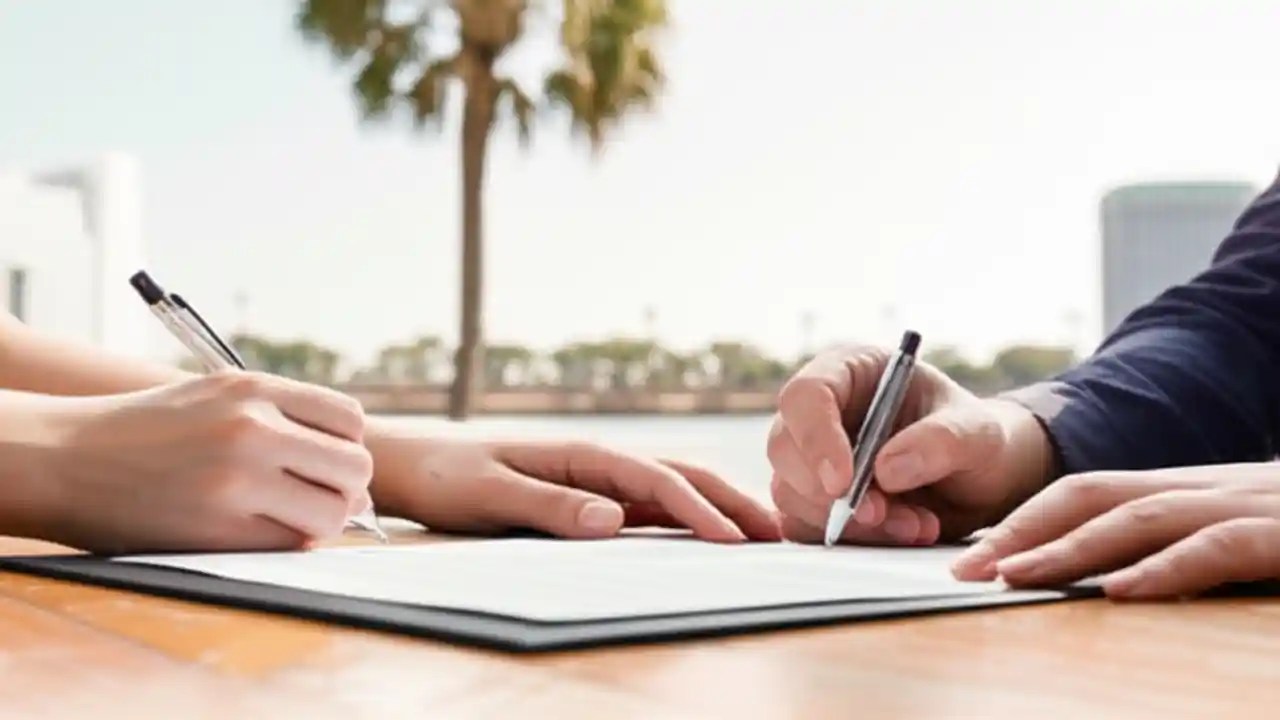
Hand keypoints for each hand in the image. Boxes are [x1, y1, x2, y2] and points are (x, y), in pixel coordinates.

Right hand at [36, 371, 372, 552]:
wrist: (65, 458)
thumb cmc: (148, 430)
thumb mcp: (217, 396)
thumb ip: (286, 421)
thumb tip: (358, 485)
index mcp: (254, 389)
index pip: (350, 420)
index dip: (346, 447)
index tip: (325, 462)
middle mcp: (252, 428)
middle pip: (356, 467)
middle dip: (347, 488)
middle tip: (318, 497)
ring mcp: (237, 479)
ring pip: (333, 512)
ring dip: (324, 521)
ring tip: (292, 517)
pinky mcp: (218, 529)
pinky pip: (291, 544)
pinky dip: (289, 543)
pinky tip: (261, 531)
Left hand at [366, 430, 780, 541]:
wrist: (418, 465)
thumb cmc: (451, 477)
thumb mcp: (492, 494)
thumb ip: (551, 506)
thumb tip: (615, 520)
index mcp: (582, 455)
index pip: (655, 480)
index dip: (698, 510)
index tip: (735, 539)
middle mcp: (599, 462)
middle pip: (681, 475)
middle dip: (732, 501)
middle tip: (779, 533)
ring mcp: (600, 477)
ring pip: (673, 487)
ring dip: (718, 506)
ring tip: (761, 533)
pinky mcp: (592, 494)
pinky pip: (652, 504)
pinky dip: (689, 515)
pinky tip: (709, 532)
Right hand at [767, 346, 1054, 545]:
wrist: (979, 478)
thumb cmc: (973, 437)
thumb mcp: (977, 432)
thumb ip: (940, 440)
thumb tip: (886, 469)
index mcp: (849, 371)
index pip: (806, 396)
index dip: (816, 438)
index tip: (843, 482)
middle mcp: (821, 412)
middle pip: (784, 448)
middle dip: (828, 492)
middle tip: (881, 514)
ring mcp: (811, 458)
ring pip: (792, 494)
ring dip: (850, 522)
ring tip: (915, 525)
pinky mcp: (815, 500)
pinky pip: (807, 526)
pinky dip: (852, 539)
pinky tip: (902, 531)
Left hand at [951, 463, 1279, 598]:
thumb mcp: (1244, 530)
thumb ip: (1184, 543)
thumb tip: (1110, 577)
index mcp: (1194, 487)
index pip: (1092, 492)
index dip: (1029, 519)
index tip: (975, 554)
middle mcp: (1211, 487)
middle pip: (1096, 496)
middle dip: (1024, 529)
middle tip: (964, 568)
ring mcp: (1252, 505)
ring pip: (1141, 517)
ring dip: (1069, 549)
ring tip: (1013, 578)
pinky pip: (1219, 548)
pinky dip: (1165, 569)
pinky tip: (1119, 592)